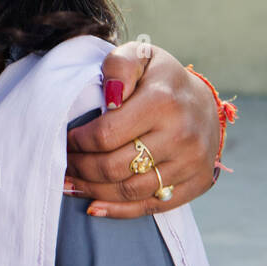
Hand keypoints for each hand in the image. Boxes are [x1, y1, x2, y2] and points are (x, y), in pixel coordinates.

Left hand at [64, 42, 219, 218]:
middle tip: (63, 164)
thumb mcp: (141, 55)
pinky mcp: (197, 183)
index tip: (65, 140)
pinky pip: (151, 206)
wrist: (203, 103)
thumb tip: (110, 95)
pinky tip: (94, 206)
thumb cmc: (159, 80)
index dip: (78, 142)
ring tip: (70, 183)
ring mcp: (192, 162)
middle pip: (114, 166)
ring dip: (92, 190)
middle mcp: (182, 135)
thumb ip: (119, 66)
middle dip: (80, 168)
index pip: (106, 134)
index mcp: (163, 101)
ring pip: (129, 190)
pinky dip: (118, 210)